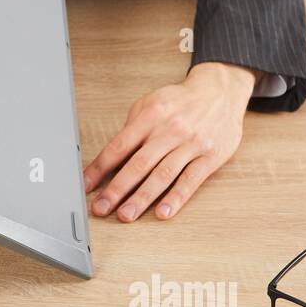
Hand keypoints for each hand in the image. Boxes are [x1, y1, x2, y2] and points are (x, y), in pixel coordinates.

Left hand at [82, 62, 255, 222]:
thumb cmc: (180, 102)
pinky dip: (176, 198)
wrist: (219, 91)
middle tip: (101, 208)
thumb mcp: (151, 105)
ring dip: (142, 198)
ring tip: (126, 215)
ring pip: (162, 175)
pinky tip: (163, 212)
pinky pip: (190, 180)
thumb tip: (111, 159)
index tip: (86, 186)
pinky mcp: (210, 156)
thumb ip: (133, 130)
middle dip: (117, 189)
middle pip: (138, 164)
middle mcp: (169, 130)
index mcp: (150, 116)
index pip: (119, 146)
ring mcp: (191, 144)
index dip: (100, 168)